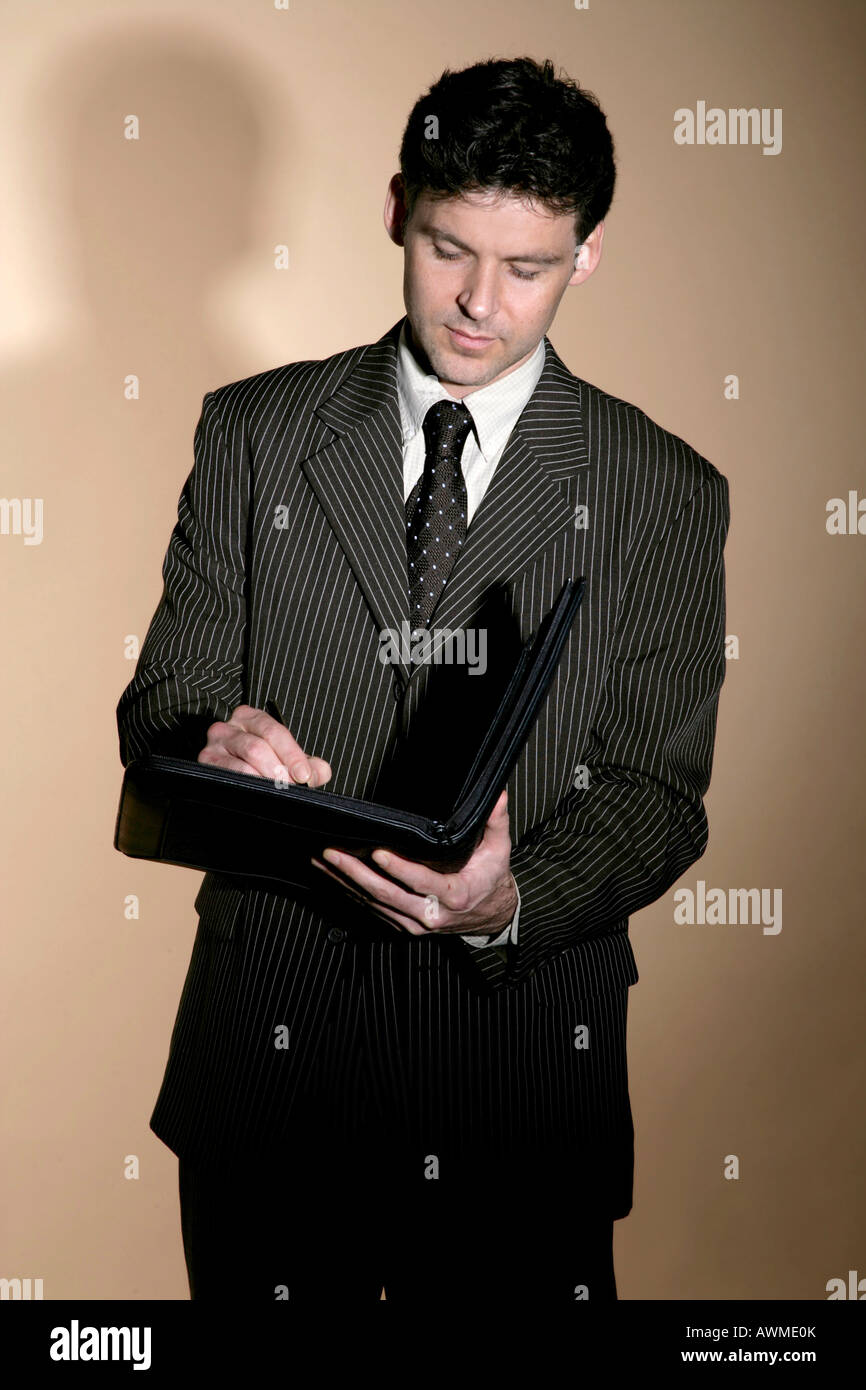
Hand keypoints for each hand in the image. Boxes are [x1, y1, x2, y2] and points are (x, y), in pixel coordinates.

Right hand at [197, 703, 332, 786]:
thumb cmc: (263, 765)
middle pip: (258, 748)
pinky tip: (258, 796)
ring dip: (264, 782)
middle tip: (291, 789)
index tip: (304, 775)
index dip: (292, 755)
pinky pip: (228, 776)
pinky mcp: (205, 765)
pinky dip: (247, 787)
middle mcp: (228, 727)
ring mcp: (213, 746)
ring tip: (277, 794)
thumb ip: (309, 764)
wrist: (233, 781)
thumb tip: (321, 771)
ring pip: (243, 765)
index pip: (274, 731)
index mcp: (250, 718)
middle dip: (279, 771)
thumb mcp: (287, 761)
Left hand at [311, 789, 516, 935]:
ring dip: (345, 882)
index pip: (421, 882)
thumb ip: (495, 820)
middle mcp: (431, 913)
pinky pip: (373, 909)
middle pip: (387, 894)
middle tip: (332, 852)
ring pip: (374, 903)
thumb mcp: (499, 849)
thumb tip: (496, 793)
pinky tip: (334, 876)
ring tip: (324, 860)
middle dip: (356, 873)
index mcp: (455, 894)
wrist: (490, 914)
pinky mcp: (403, 924)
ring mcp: (415, 922)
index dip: (399, 869)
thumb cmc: (490, 877)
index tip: (378, 852)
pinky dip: (350, 892)